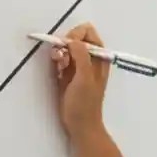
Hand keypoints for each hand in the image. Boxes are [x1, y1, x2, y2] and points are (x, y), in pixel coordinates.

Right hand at [51, 21, 109, 137]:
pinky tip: (57, 72)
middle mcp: (90, 58)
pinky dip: (56, 62)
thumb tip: (73, 40)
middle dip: (65, 44)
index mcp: (99, 56)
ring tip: (59, 67)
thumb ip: (81, 56)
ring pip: (65, 48)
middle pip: (75, 37)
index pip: (88, 32)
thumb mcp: (85, 78)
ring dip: (59, 54)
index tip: (68, 47)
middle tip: (62, 58)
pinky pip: (60, 59)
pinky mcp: (67, 73)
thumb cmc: (85, 103)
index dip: (76, 35)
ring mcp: (78, 65)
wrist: (80, 124)